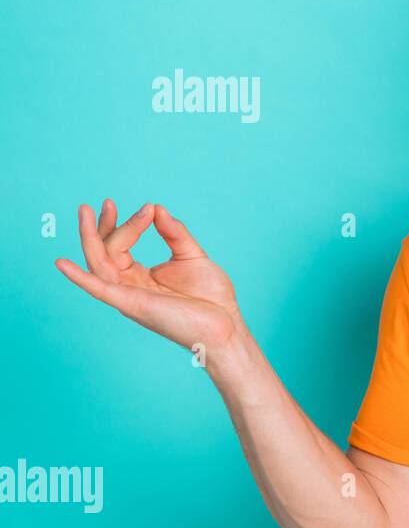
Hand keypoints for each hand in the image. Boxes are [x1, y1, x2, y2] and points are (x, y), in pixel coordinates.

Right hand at [55, 199, 243, 353]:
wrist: (227, 324)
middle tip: (106, 202)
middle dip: (102, 226)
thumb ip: (174, 232)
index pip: (120, 246)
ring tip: (88, 212)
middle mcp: (128, 286)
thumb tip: (156, 208)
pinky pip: (100, 291)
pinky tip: (63, 264)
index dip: (127, 224)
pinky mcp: (133, 305)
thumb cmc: (211, 297)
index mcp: (139, 277)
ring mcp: (128, 296)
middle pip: (105, 252)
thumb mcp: (191, 255)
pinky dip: (81, 278)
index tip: (147, 207)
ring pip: (99, 263)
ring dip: (91, 237)